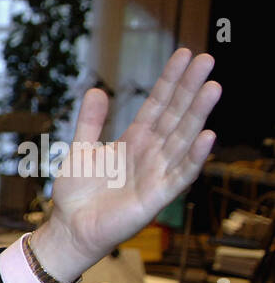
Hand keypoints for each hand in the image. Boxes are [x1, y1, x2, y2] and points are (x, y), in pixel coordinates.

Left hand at [29, 48, 220, 282]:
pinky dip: (194, 157)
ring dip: (198, 114)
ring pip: (182, 139)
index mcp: (134, 140)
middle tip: (208, 59)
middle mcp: (151, 153)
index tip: (186, 54)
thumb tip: (97, 88)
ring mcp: (156, 173)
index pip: (158, 104)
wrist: (68, 228)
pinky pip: (180, 174)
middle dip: (190, 88)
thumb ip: (90, 121)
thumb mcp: (80, 149)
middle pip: (175, 115)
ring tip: (213, 87)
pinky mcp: (157, 197)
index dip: (171, 80)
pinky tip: (208, 136)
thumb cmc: (77, 193)